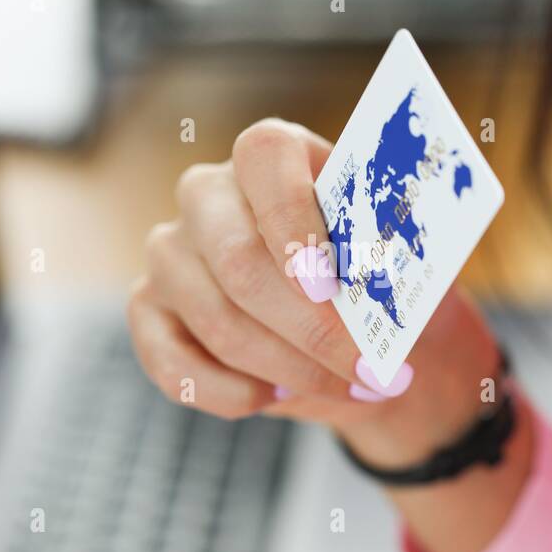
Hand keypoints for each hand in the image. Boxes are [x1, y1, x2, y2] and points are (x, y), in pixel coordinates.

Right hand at [128, 118, 504, 467]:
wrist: (360, 339)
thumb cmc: (380, 285)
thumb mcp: (402, 261)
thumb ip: (393, 257)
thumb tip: (392, 278)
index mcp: (272, 156)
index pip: (264, 159)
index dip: (292, 221)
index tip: (330, 284)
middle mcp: (209, 194)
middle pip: (237, 258)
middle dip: (310, 327)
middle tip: (369, 369)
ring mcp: (171, 252)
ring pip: (216, 319)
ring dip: (289, 368)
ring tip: (347, 388)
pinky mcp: (149, 310)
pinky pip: (171, 362)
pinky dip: (230, 392)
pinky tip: (275, 395)